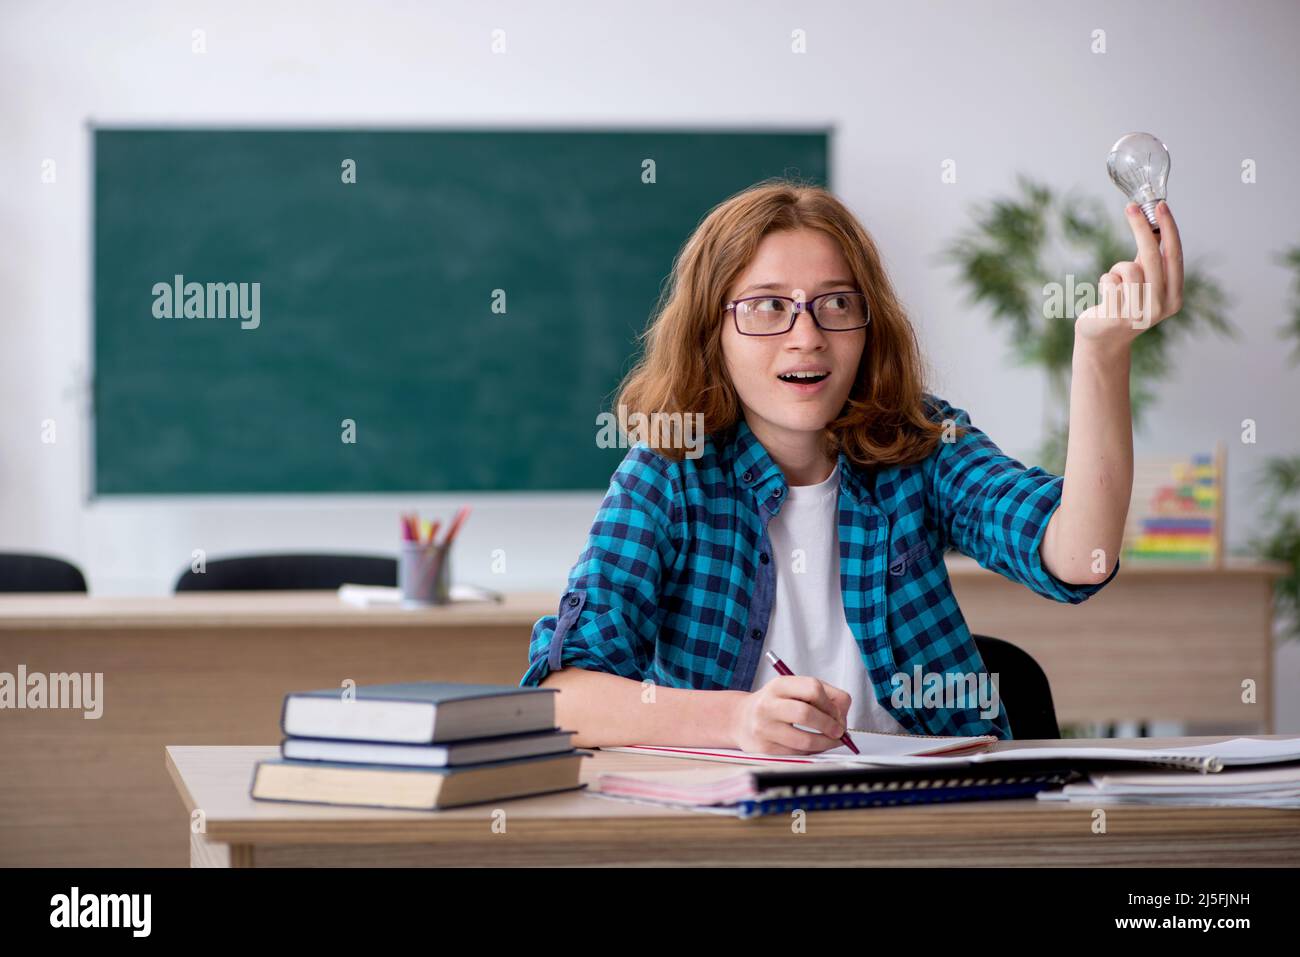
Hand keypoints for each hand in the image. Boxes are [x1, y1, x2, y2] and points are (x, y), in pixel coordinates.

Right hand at [730, 676, 850, 753]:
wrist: (741, 719)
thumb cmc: (776, 704)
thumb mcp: (794, 689)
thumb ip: (823, 694)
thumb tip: (843, 715)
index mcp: (779, 685)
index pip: (812, 688)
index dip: (831, 703)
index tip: (837, 713)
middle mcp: (768, 705)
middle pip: (807, 714)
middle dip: (830, 725)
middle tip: (839, 731)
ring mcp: (764, 728)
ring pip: (804, 741)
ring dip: (825, 743)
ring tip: (830, 741)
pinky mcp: (765, 749)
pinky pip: (797, 754)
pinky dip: (811, 752)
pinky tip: (813, 746)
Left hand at [1075, 200, 1183, 345]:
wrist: (1103, 340)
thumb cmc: (1124, 303)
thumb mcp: (1145, 282)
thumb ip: (1152, 258)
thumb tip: (1155, 221)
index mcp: (1174, 297)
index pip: (1174, 255)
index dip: (1168, 228)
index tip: (1159, 205)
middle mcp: (1161, 306)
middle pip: (1152, 256)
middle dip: (1141, 227)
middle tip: (1130, 207)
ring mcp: (1139, 313)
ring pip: (1128, 268)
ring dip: (1117, 268)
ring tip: (1114, 282)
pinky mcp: (1116, 317)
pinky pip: (1109, 281)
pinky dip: (1105, 281)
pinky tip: (1105, 296)